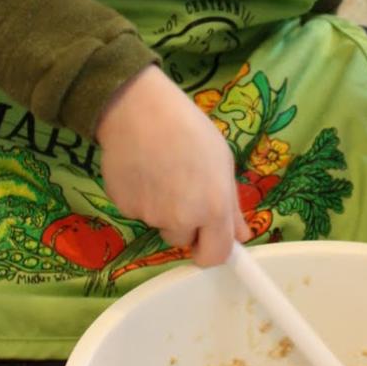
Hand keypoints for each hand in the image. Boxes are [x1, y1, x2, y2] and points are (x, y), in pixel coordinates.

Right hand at [95, 65, 250, 266]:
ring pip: (159, 223)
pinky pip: (136, 210)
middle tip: (182, 187)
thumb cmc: (189, 128)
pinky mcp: (124, 207)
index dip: (211, 250)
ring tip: (160, 170)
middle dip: (184, 222)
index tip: (207, 239)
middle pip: (183, 239)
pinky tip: (141, 168)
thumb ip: (231, 204)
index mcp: (213, 208)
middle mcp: (181, 218)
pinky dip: (140, 197)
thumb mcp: (222, 160)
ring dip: (161, 208)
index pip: (214, 256)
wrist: (138, 109)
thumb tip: (242, 236)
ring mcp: (149, 215)